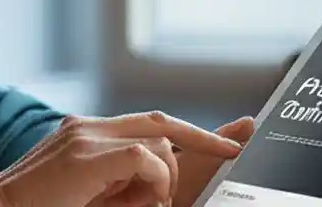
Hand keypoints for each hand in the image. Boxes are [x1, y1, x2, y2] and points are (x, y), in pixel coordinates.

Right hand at [0, 111, 243, 206]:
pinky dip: (155, 180)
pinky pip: (145, 157)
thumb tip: (160, 183)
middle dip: (204, 135)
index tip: (224, 137)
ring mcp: (86, 136)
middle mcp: (86, 127)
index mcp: (85, 136)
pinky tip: (146, 199)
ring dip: (164, 177)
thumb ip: (122, 185)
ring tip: (147, 203)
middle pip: (160, 122)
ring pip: (156, 140)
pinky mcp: (87, 153)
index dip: (188, 132)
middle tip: (237, 145)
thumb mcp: (89, 196)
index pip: (146, 126)